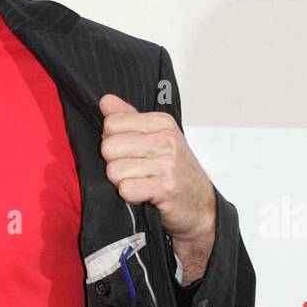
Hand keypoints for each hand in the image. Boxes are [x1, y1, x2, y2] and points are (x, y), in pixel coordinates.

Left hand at [98, 93, 215, 280]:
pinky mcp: (166, 186)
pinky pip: (126, 189)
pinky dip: (131, 197)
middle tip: (135, 172)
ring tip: (142, 183)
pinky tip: (145, 195)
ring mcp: (168, 162)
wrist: (200, 206)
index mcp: (161, 122)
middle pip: (108, 147)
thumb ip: (128, 119)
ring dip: (124, 183)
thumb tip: (106, 101)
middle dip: (115, 164)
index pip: (111, 123)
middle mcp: (166, 139)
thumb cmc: (176, 172)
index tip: (130, 153)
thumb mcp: (155, 139)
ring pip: (114, 171)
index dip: (112, 142)